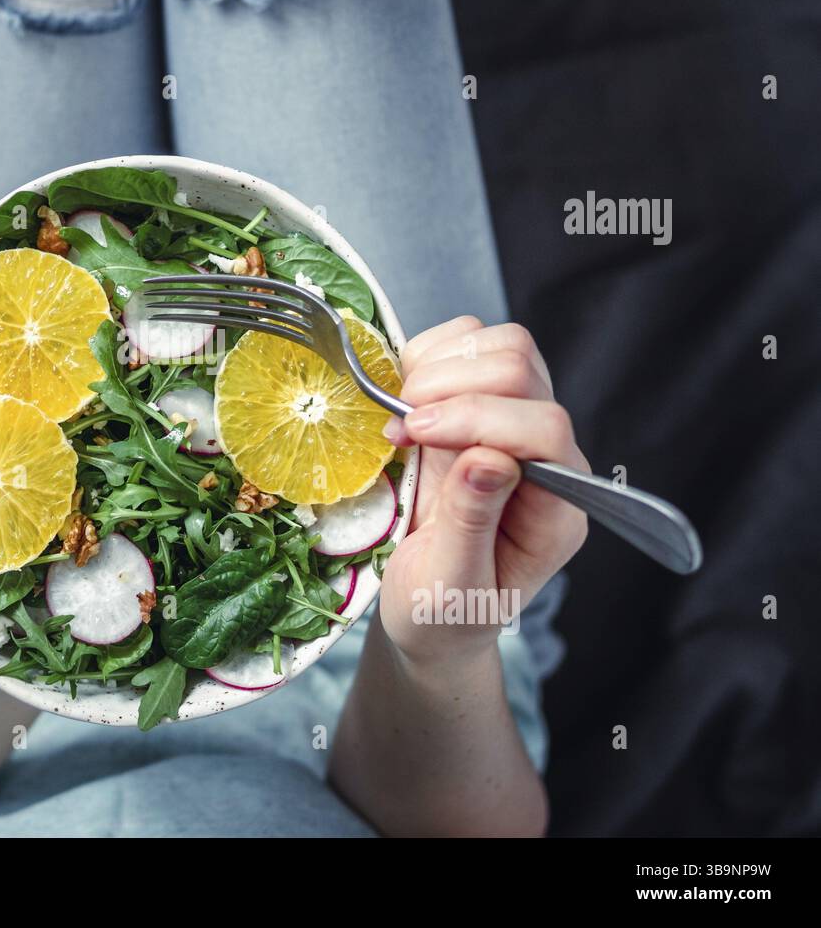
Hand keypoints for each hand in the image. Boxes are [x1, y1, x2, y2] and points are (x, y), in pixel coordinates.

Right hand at [378, 316, 588, 669]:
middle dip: (451, 387)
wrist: (430, 612)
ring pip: (501, 345)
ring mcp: (515, 424)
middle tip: (400, 430)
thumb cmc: (442, 612)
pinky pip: (466, 343)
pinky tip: (403, 404)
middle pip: (522, 371)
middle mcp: (548, 457)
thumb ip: (471, 525)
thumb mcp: (449, 588)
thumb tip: (487, 458)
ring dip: (439, 368)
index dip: (478, 417)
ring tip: (401, 418)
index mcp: (555, 509)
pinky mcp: (479, 404)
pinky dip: (426, 358)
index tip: (414, 434)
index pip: (543, 428)